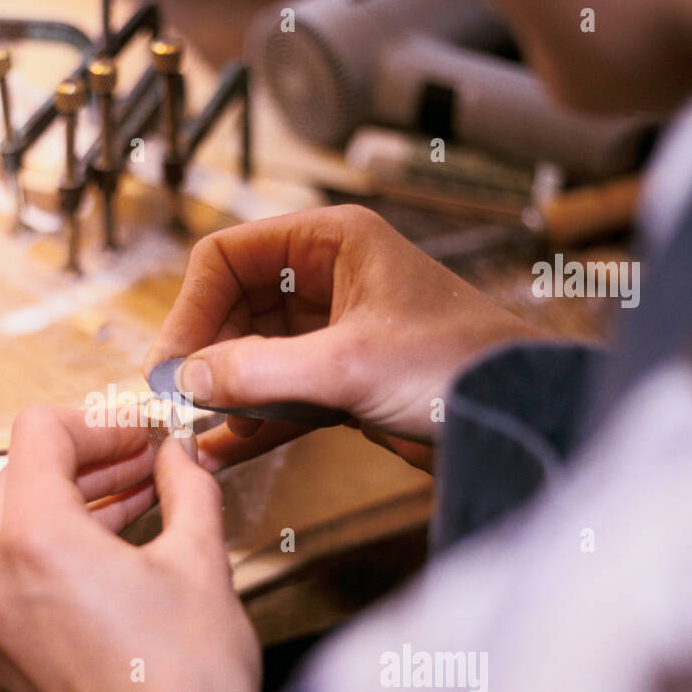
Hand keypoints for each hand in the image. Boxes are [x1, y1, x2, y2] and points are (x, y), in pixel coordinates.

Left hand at [0, 407, 267, 691]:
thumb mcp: (202, 566)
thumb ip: (187, 487)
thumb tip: (181, 454)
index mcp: (35, 542)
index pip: (39, 432)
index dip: (99, 421)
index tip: (142, 434)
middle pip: (24, 478)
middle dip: (89, 461)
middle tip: (147, 461)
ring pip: (19, 532)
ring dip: (77, 508)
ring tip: (141, 503)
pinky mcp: (4, 662)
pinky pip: (18, 584)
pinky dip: (61, 559)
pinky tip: (117, 564)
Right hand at [143, 205, 547, 466]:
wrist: (521, 420)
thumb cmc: (462, 366)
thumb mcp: (348, 365)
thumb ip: (259, 370)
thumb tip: (186, 378)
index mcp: (332, 242)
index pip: (228, 257)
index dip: (191, 307)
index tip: (170, 362)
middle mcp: (327, 278)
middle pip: (232, 308)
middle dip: (204, 356)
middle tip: (177, 404)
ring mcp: (332, 331)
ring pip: (251, 354)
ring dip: (223, 393)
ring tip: (196, 433)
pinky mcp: (341, 379)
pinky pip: (277, 393)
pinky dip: (250, 419)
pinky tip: (221, 449)